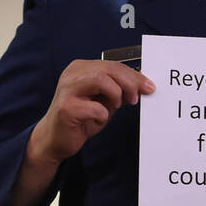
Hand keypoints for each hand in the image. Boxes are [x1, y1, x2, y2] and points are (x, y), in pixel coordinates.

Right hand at [31, 60, 154, 164]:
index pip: (113, 65)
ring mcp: (67, 90)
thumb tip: (141, 85)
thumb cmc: (81, 118)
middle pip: (108, 69)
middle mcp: (72, 75)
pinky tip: (97, 120)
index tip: (148, 86)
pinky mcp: (66, 108)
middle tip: (135, 98)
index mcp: (81, 69)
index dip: (133, 75)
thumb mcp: (104, 100)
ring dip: (115, 95)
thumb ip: (119, 90)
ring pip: (100, 80)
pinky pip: (94, 108)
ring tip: (115, 107)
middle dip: (129, 83)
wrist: (56, 139)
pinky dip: (102, 115)